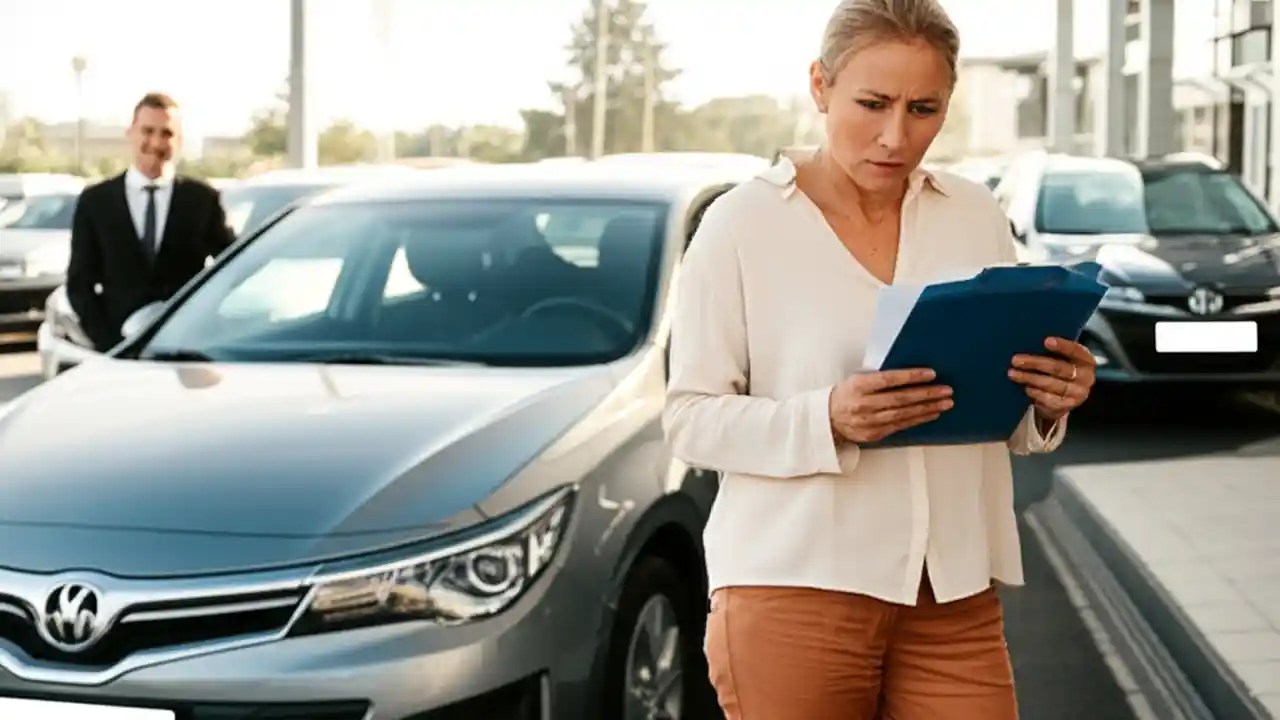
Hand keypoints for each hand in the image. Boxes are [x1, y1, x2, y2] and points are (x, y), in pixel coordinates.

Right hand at [829, 368, 953, 442]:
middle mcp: (864, 404)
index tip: (931, 374)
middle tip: (946, 390)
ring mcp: (869, 421)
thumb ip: (879, 377)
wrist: (828, 418)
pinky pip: (900, 426)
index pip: (889, 379)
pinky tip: (931, 414)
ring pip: (903, 414)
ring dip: (927, 408)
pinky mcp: (874, 433)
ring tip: (945, 403)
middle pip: (900, 399)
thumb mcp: (857, 379)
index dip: (911, 376)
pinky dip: (918, 419)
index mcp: (859, 386)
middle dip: (926, 394)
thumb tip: (910, 374)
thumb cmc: (847, 394)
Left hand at [1008, 336, 1096, 420]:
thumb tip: (1029, 341)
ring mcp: (1077, 394)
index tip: (1046, 341)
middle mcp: (1085, 377)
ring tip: (1013, 374)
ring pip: (1051, 384)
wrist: (1065, 398)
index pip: (1076, 350)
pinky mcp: (1067, 407)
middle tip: (1015, 360)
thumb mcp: (1062, 359)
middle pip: (1059, 368)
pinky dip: (1036, 392)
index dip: (1062, 346)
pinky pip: (1049, 399)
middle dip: (1035, 363)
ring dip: (1030, 378)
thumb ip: (1053, 351)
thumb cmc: (1060, 370)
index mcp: (1086, 360)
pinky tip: (1026, 388)